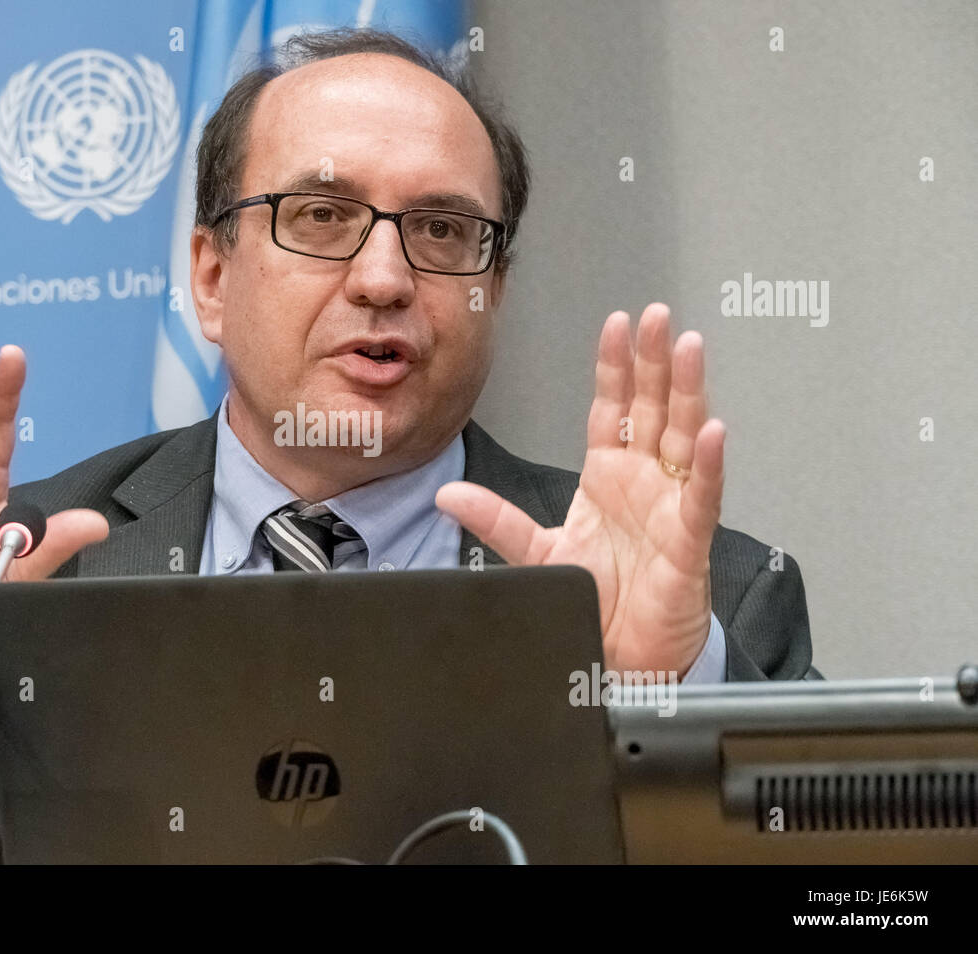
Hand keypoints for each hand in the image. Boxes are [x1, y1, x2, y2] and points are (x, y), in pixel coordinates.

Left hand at [436, 304, 723, 676]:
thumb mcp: (536, 552)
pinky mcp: (689, 540)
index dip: (615, 368)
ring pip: (683, 437)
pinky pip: (702, 496)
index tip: (616, 326)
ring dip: (686, 392)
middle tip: (656, 317)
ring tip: (687, 348)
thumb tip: (448, 493)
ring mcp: (669, 505)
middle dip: (653, 361)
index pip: (612, 409)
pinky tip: (712, 431)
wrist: (624, 657)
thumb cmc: (597, 601)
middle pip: (651, 409)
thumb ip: (495, 518)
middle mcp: (642, 482)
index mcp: (607, 478)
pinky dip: (709, 464)